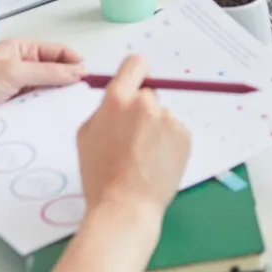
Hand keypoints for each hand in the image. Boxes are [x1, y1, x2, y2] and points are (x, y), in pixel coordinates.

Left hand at [0, 39, 84, 136]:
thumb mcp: (14, 73)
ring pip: (47, 91)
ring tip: (66, 109)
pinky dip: (43, 111)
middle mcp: (22, 65)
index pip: (59, 52)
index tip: (89, 78)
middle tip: (80, 97)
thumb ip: (48, 72)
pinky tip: (49, 118)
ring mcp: (17, 86)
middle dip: (68, 83)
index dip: (75, 63)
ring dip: (54, 99)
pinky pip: (36, 106)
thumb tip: (78, 71)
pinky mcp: (13, 104)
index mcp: (22, 49)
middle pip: (56, 72)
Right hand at [77, 55, 191, 218]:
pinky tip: (156, 164)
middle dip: (141, 111)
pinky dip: (169, 144)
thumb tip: (121, 98)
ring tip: (142, 158)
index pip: (135, 64)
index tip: (136, 81)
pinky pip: (175, 133)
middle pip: (148, 94)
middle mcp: (146, 103)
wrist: (125, 207)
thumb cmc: (100, 175)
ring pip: (162, 117)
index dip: (135, 72)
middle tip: (131, 139)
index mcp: (117, 99)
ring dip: (155, 130)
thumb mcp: (87, 135)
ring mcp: (168, 119)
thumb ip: (105, 109)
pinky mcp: (185, 136)